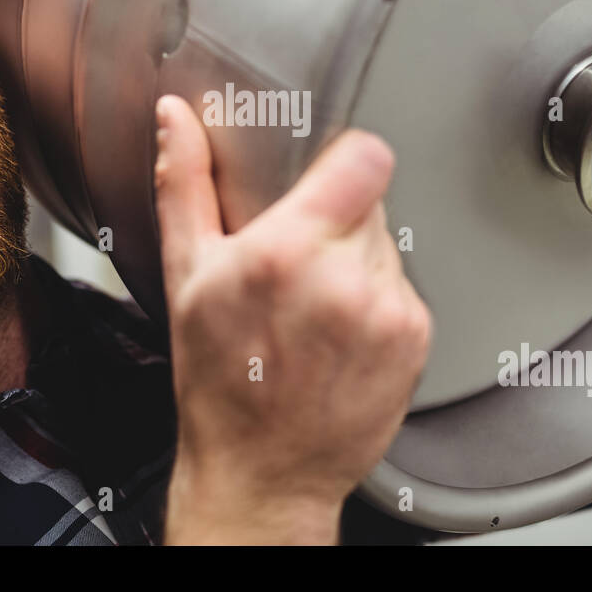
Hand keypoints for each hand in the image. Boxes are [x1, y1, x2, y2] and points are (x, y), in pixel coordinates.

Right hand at [153, 93, 431, 543]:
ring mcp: (387, 311)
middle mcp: (344, 279)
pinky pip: (402, 287)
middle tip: (296, 262)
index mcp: (285, 252)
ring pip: (385, 244)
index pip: (365, 159)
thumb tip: (176, 119)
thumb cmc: (217, 381)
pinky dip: (375, 301)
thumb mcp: (187, 276)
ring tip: (313, 306)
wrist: (262, 472)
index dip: (346, 158)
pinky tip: (337, 334)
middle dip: (335, 219)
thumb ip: (185, 185)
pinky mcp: (415, 339)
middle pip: (369, 202)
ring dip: (355, 261)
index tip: (326, 174)